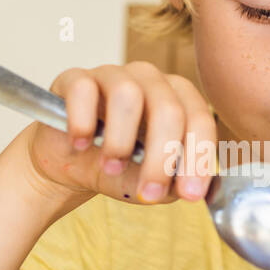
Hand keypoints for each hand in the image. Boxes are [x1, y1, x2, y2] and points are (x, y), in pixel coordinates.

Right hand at [26, 61, 215, 205]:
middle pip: (168, 108)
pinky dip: (82, 121)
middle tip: (148, 193)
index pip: (199, 119)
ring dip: (119, 140)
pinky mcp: (75, 78)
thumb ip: (173, 184)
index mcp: (179, 100)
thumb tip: (189, 189)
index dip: (198, 157)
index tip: (190, 194)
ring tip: (110, 167)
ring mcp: (114, 75)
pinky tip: (80, 143)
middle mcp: (151, 80)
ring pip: (127, 95)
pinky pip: (83, 89)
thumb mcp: (150, 183)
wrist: (70, 165)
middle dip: (160, 157)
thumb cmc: (118, 169)